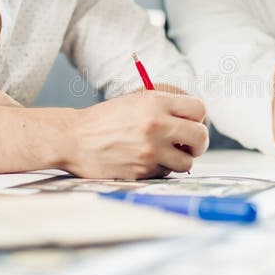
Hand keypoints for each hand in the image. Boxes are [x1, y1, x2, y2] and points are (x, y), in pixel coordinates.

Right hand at [65, 92, 208, 178]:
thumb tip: (192, 120)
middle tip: (190, 145)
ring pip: (187, 161)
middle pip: (200, 137)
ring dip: (181, 160)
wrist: (73, 139)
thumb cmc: (104, 120)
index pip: (199, 109)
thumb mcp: (136, 101)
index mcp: (156, 103)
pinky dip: (161, 169)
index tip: (192, 124)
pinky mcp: (142, 170)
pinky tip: (146, 161)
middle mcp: (156, 125)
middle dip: (198, 143)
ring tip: (166, 154)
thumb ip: (164, 108)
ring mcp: (150, 150)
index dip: (198, 118)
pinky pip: (166, 173)